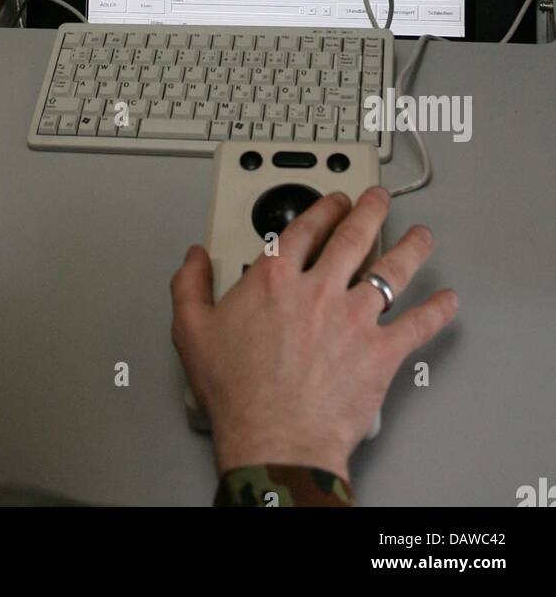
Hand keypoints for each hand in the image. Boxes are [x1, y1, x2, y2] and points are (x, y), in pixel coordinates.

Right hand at [171, 185, 458, 481]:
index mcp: (276, 279)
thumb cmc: (238, 393)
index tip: (332, 201)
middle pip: (354, 235)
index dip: (323, 207)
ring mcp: (355, 318)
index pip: (305, 227)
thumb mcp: (192, 331)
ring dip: (411, 247)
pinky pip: (419, 325)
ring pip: (393, 269)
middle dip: (370, 210)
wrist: (275, 439)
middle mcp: (320, 289)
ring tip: (421, 235)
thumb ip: (190, 285)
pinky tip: (447, 301)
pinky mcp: (381, 351)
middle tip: (378, 199)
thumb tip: (194, 258)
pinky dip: (437, 312)